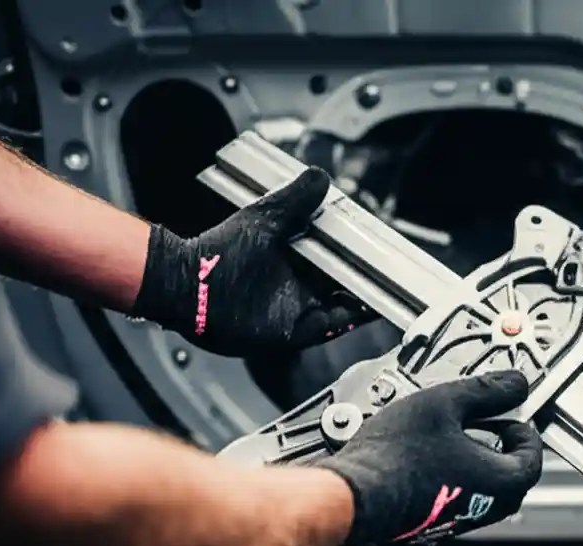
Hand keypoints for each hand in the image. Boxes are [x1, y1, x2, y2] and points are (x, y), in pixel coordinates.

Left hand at [130, 167, 374, 355]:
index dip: (359, 258)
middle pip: (345, 286)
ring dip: (364, 301)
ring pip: (342, 308)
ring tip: (387, 288)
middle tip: (393, 271)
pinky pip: (329, 328)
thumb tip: (321, 177)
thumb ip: (294, 200)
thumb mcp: (265, 218)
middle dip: (368, 281)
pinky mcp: (293, 331)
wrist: (189, 285)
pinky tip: (364, 306)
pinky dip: (348, 319)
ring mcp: (297, 310)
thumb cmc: (219, 252)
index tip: (380, 250)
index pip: (337, 261)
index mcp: (295, 260)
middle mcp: (299, 287)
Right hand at [315, 370, 543, 545]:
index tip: (506, 410)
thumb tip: (514, 383)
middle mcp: (487, 508)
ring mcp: (460, 520)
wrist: (355, 495)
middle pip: (511, 473)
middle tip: (481, 420)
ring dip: (475, 458)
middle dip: (500, 442)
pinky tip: (426, 455)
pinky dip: (452, 475)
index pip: (533, 454)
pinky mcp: (435, 525)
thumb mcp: (445, 403)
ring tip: (448, 433)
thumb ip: (486, 391)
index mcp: (502, 481)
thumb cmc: (396, 456)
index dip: (522, 424)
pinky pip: (457, 497)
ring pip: (483, 486)